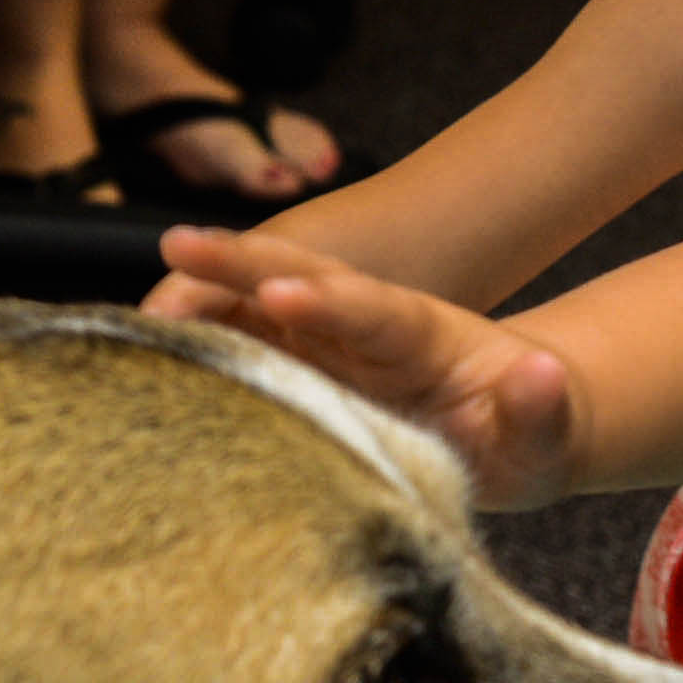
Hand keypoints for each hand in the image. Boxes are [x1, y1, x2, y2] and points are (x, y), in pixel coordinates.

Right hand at [151, 227, 577, 507]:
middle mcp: (368, 323)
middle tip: (177, 247)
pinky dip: (200, 342)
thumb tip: (541, 376)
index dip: (330, 300)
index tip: (283, 291)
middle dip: (241, 263)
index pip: (375, 308)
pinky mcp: (307, 364)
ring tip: (134, 310)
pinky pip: (246, 343)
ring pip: (258, 304)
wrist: (511, 429)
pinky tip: (145, 356)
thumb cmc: (527, 436)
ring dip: (202, 297)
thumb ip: (543, 408)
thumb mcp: (548, 432)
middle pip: (300, 278)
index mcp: (426, 334)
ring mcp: (331, 340)